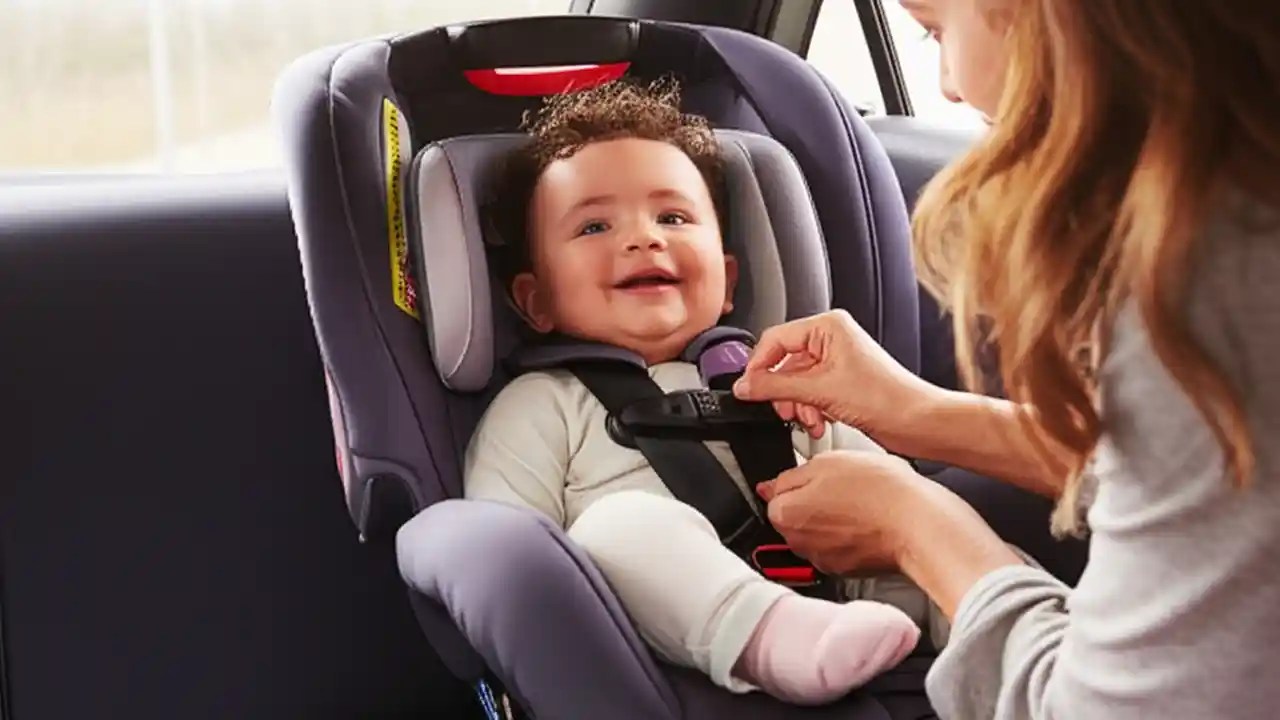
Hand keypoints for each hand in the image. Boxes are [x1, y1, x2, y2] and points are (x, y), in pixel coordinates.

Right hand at [734, 310, 938, 444]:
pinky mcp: (841, 382)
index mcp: (828, 326)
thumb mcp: (820, 390)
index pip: (775, 340)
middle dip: (783, 393)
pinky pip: (810, 393)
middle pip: (783, 364)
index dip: (758, 366)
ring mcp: (836, 361)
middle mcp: (831, 339)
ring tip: (809, 419)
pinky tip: (819, 422)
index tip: (748, 389)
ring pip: (795, 383)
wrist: (916, 422)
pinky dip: (810, 409)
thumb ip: (775, 386)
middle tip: (786, 409)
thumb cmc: (886, 398)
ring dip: (797, 405)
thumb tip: (745, 385)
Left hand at [757, 451, 939, 574]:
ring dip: (833, 521)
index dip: (800, 484)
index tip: (819, 479)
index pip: (776, 497)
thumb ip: (789, 476)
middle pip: (796, 518)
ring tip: (860, 504)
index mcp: (786, 515)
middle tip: (843, 488)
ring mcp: (824, 560)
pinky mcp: (849, 570)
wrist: (919, 523)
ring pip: (818, 535)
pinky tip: (870, 521)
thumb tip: (769, 487)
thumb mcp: (826, 462)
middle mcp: (799, 544)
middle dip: (813, 504)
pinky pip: (841, 549)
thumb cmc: (878, 491)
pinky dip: (851, 537)